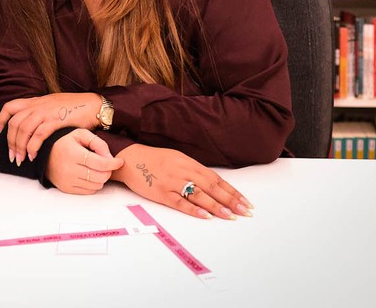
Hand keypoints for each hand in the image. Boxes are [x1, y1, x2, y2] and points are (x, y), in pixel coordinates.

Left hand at [0, 93, 101, 164]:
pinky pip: (38, 134)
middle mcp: (38, 105)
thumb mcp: (53, 106)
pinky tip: (33, 156)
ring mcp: (46, 112)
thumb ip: (40, 113)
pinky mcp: (56, 120)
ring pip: (23, 129)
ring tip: (20, 160)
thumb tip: (29, 127)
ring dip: (19, 147)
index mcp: (36, 101)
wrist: (93, 105)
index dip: (0, 121)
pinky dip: (33, 146)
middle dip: (10, 141)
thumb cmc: (75, 108)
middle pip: (15, 122)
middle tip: (12, 156)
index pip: (10, 107)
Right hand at [46, 129, 123, 194]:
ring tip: (97, 168)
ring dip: (101, 177)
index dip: (113, 163)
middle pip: (101, 176)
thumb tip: (109, 157)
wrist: (44, 154)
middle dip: (108, 170)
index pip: (100, 164)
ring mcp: (68, 181)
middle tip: (106, 163)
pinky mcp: (67, 189)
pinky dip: (94, 184)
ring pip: (97, 185)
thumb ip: (97, 142)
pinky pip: (89, 191)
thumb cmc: (64, 142)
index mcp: (73, 154)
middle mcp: (69, 170)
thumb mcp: (80, 134)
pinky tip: (89, 174)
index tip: (120, 161)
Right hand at [111, 144, 252, 219]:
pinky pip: (180, 202)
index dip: (232, 191)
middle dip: (230, 200)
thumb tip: (212, 184)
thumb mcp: (177, 158)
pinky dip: (194, 210)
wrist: (130, 159)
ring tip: (231, 216)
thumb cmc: (154, 159)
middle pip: (211, 187)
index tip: (245, 201)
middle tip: (245, 211)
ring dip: (217, 206)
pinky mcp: (160, 192)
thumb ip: (193, 170)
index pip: (216, 178)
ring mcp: (172, 182)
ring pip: (199, 195)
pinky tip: (206, 216)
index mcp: (188, 162)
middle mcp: (183, 171)